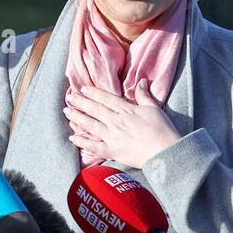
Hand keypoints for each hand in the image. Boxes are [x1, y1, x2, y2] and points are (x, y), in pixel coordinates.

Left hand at [64, 79, 182, 166]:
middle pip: (94, 109)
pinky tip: (72, 138)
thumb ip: (144, 95)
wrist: (165, 151)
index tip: (82, 89)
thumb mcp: (154, 108)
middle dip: (80, 102)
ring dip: (77, 118)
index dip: (93, 93)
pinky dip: (82, 142)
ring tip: (67, 112)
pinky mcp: (112, 150)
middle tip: (69, 97)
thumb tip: (141, 81)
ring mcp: (112, 136)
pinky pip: (93, 146)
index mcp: (126, 110)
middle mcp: (116, 121)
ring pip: (90, 124)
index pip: (106, 99)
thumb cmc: (163, 129)